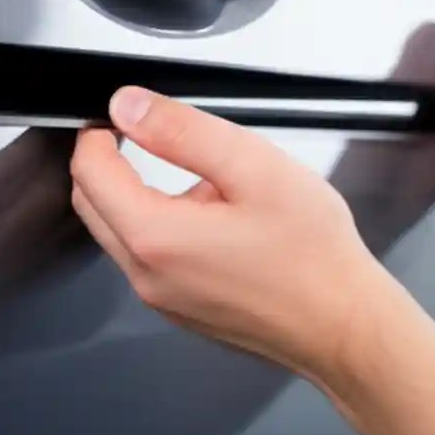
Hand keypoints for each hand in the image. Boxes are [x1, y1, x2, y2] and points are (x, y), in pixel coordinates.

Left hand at [69, 87, 393, 384]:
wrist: (345, 328)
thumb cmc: (313, 256)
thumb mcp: (252, 167)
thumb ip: (181, 131)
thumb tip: (128, 107)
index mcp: (154, 237)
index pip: (89, 172)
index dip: (96, 132)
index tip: (118, 113)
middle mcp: (146, 275)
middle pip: (92, 205)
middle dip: (105, 162)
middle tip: (145, 132)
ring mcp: (161, 299)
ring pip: (118, 233)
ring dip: (136, 195)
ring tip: (204, 179)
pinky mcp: (181, 309)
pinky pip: (148, 259)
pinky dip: (160, 227)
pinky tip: (214, 218)